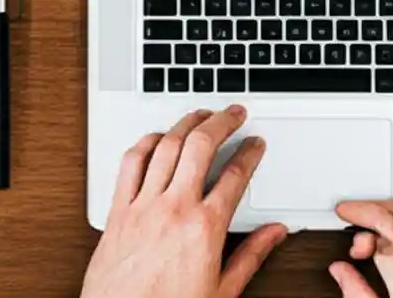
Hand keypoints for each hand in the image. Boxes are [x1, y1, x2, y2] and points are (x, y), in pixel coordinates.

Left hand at [80, 106, 287, 297]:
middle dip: (222, 121)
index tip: (255, 143)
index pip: (236, 175)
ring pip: (166, 146)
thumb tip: (274, 233)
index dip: (250, 152)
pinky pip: (131, 163)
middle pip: (201, 146)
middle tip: (234, 113)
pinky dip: (145, 143)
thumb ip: (251, 256)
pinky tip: (157, 136)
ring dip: (186, 123)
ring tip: (202, 114)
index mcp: (205, 228)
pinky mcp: (118, 211)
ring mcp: (143, 206)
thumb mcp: (222, 291)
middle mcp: (174, 209)